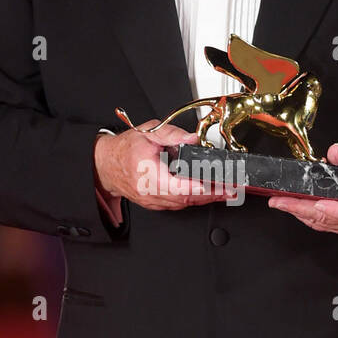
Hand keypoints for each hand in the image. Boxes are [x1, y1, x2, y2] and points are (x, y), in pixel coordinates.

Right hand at [93, 121, 237, 211]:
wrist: (105, 164)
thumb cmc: (125, 150)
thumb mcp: (147, 133)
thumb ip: (171, 134)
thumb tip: (191, 138)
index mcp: (150, 175)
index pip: (180, 187)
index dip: (200, 188)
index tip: (217, 186)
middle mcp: (152, 192)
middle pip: (187, 199)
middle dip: (212, 195)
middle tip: (232, 190)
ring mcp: (153, 201)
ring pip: (184, 204)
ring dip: (205, 199)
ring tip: (225, 192)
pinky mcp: (156, 204)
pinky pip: (178, 205)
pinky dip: (193, 200)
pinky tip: (206, 195)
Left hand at [267, 143, 337, 234]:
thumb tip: (335, 152)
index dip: (334, 210)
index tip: (318, 204)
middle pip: (327, 218)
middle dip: (300, 208)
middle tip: (280, 201)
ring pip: (321, 223)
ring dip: (298, 213)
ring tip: (280, 203)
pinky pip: (321, 224)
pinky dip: (305, 216)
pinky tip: (292, 208)